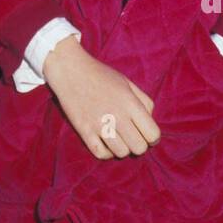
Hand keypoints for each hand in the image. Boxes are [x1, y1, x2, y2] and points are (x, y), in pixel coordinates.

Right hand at [43, 36, 159, 160]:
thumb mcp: (128, 82)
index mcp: (130, 103)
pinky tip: (106, 143)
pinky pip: (101, 154)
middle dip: (138, 144)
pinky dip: (106, 152)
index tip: (146, 134)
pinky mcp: (84, 130)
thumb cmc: (101, 74)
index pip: (152, 134)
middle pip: (139, 148)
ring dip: (122, 148)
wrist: (70, 69)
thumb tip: (149, 121)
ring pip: (121, 153)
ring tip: (118, 138)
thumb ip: (144, 101)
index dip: (152, 137)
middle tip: (131, 137)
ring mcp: (99, 125)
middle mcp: (117, 115)